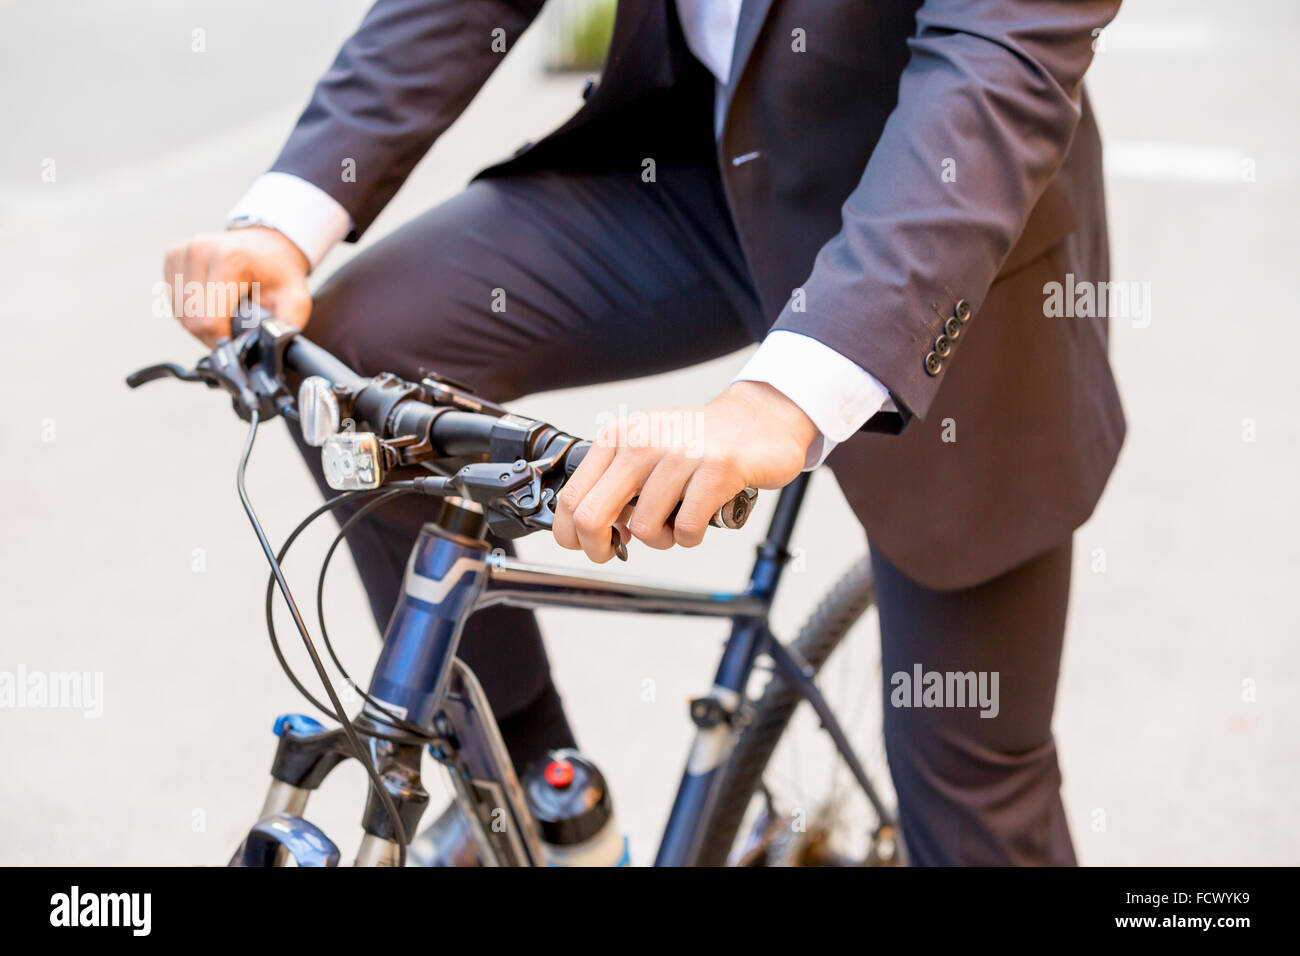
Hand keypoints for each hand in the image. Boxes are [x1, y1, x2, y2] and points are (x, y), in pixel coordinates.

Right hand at [162, 227, 310, 346]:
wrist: (269, 245)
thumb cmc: (281, 273)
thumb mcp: (296, 301)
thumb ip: (283, 330)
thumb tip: (261, 358)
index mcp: (229, 258)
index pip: (209, 320)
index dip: (224, 340)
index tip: (240, 341)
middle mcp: (199, 250)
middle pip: (191, 319)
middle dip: (212, 335)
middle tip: (235, 328)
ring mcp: (182, 251)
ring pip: (180, 313)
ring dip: (201, 324)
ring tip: (227, 314)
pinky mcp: (173, 256)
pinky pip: (174, 301)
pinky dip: (192, 310)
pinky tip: (213, 302)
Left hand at [553, 381, 817, 561]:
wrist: (759, 420)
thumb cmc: (700, 444)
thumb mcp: (646, 449)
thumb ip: (615, 484)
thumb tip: (588, 532)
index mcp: (619, 437)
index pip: (572, 496)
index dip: (570, 534)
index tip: (586, 546)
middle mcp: (643, 441)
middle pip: (591, 516)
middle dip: (598, 548)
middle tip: (614, 552)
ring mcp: (680, 455)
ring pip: (644, 529)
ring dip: (661, 540)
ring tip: (677, 524)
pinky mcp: (717, 471)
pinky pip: (687, 530)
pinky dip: (691, 537)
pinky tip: (700, 521)